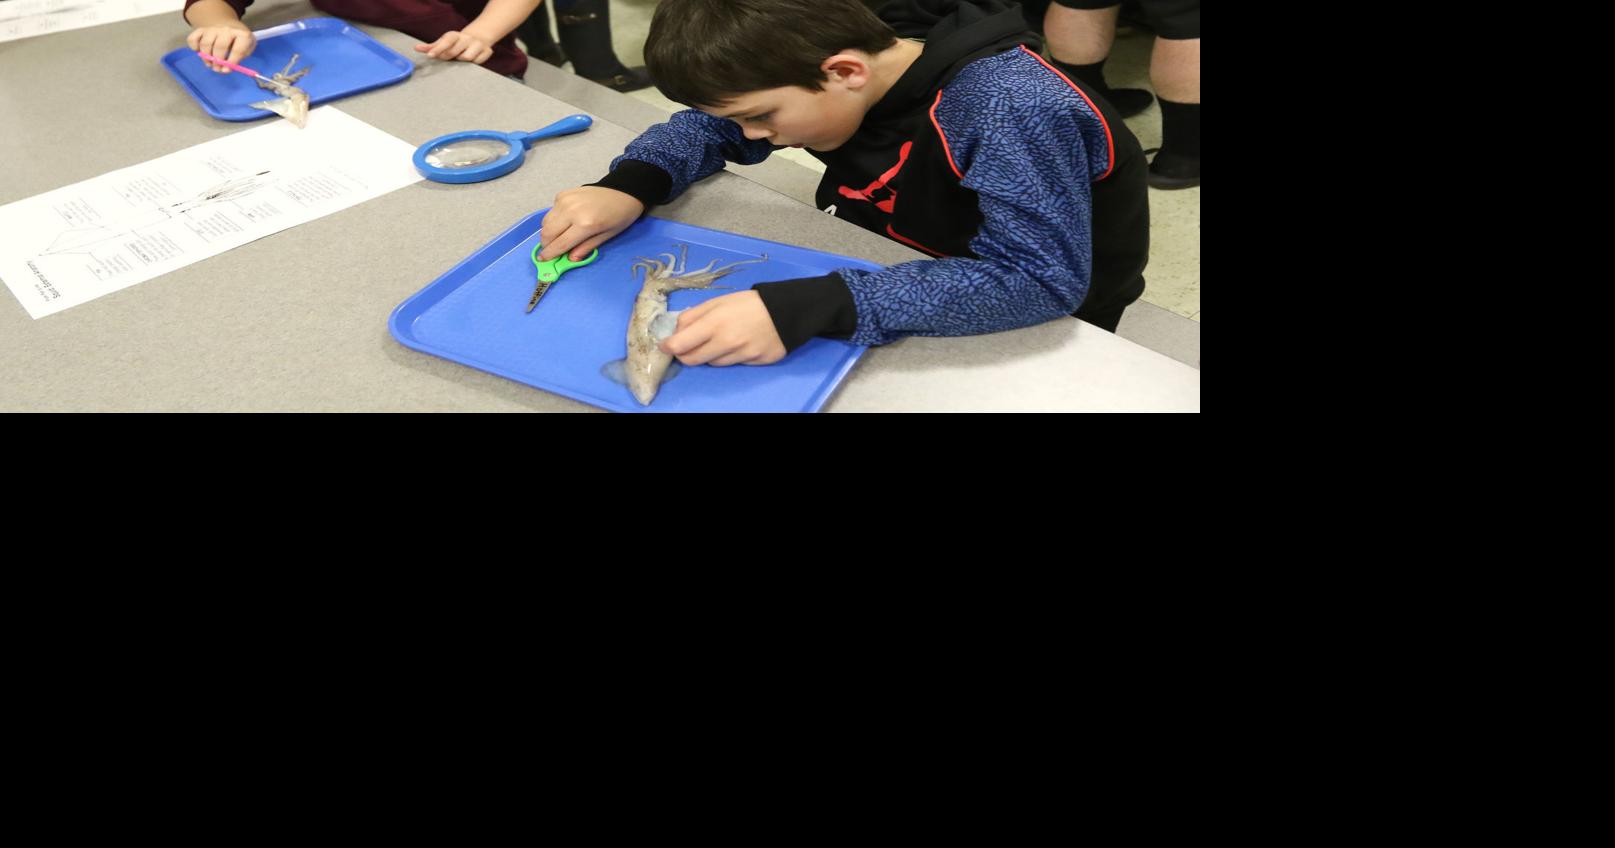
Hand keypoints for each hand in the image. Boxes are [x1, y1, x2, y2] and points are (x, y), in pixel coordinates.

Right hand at [189, 24, 256, 71]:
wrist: (230, 25)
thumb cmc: (240, 41)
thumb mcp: (247, 49)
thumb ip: (238, 59)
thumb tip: (224, 69)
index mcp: (243, 35)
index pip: (237, 50)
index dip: (232, 62)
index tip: (227, 70)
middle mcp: (227, 29)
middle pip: (220, 46)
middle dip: (217, 61)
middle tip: (217, 69)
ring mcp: (213, 28)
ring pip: (205, 44)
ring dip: (206, 57)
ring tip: (210, 64)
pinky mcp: (201, 29)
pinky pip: (193, 39)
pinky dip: (194, 47)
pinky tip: (199, 52)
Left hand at [415, 30, 495, 64]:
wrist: (479, 38)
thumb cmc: (457, 43)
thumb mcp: (444, 42)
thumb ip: (431, 46)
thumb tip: (416, 48)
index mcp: (455, 35)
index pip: (446, 41)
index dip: (438, 48)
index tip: (430, 55)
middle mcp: (466, 38)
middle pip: (455, 51)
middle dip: (450, 57)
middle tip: (450, 58)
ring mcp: (478, 44)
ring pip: (467, 57)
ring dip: (462, 60)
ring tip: (462, 58)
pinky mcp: (487, 52)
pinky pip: (477, 63)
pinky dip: (474, 64)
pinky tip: (473, 60)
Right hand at [538, 187, 644, 261]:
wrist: (623, 192)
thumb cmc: (619, 217)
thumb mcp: (606, 236)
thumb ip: (586, 248)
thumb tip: (569, 259)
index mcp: (585, 224)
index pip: (560, 243)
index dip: (550, 254)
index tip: (544, 260)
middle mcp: (571, 211)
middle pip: (547, 232)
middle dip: (546, 245)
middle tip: (550, 251)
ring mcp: (565, 200)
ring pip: (546, 221)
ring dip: (548, 233)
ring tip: (558, 238)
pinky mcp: (563, 194)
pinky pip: (551, 211)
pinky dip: (554, 220)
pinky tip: (566, 221)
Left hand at [660, 291, 786, 366]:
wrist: (787, 310)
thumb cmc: (749, 303)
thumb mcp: (718, 301)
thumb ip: (694, 315)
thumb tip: (676, 330)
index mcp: (714, 323)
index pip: (681, 344)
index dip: (669, 347)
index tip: (665, 345)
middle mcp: (727, 342)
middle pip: (693, 360)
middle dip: (685, 354)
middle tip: (687, 346)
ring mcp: (742, 355)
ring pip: (713, 363)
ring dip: (709, 354)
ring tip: (719, 340)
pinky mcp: (755, 362)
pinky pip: (733, 364)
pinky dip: (730, 356)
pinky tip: (738, 344)